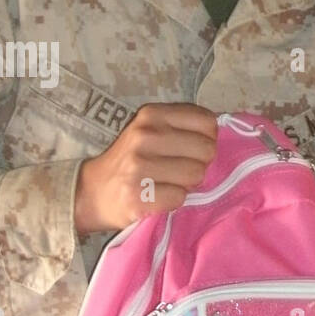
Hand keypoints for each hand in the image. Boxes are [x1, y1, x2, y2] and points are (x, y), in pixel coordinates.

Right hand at [74, 103, 217, 234]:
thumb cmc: (131, 160)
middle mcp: (145, 135)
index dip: (207, 138)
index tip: (191, 148)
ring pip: (196, 175)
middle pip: (206, 150)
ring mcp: (140, 166)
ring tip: (166, 182)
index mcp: (152, 115)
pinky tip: (158, 196)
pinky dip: (173, 201)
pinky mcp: (138, 195)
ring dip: (187, 184)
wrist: (92, 192)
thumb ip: (182, 126)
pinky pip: (181, 198)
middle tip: (177, 169)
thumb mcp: (149, 130)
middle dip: (198, 163)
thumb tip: (222, 133)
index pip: (207, 122)